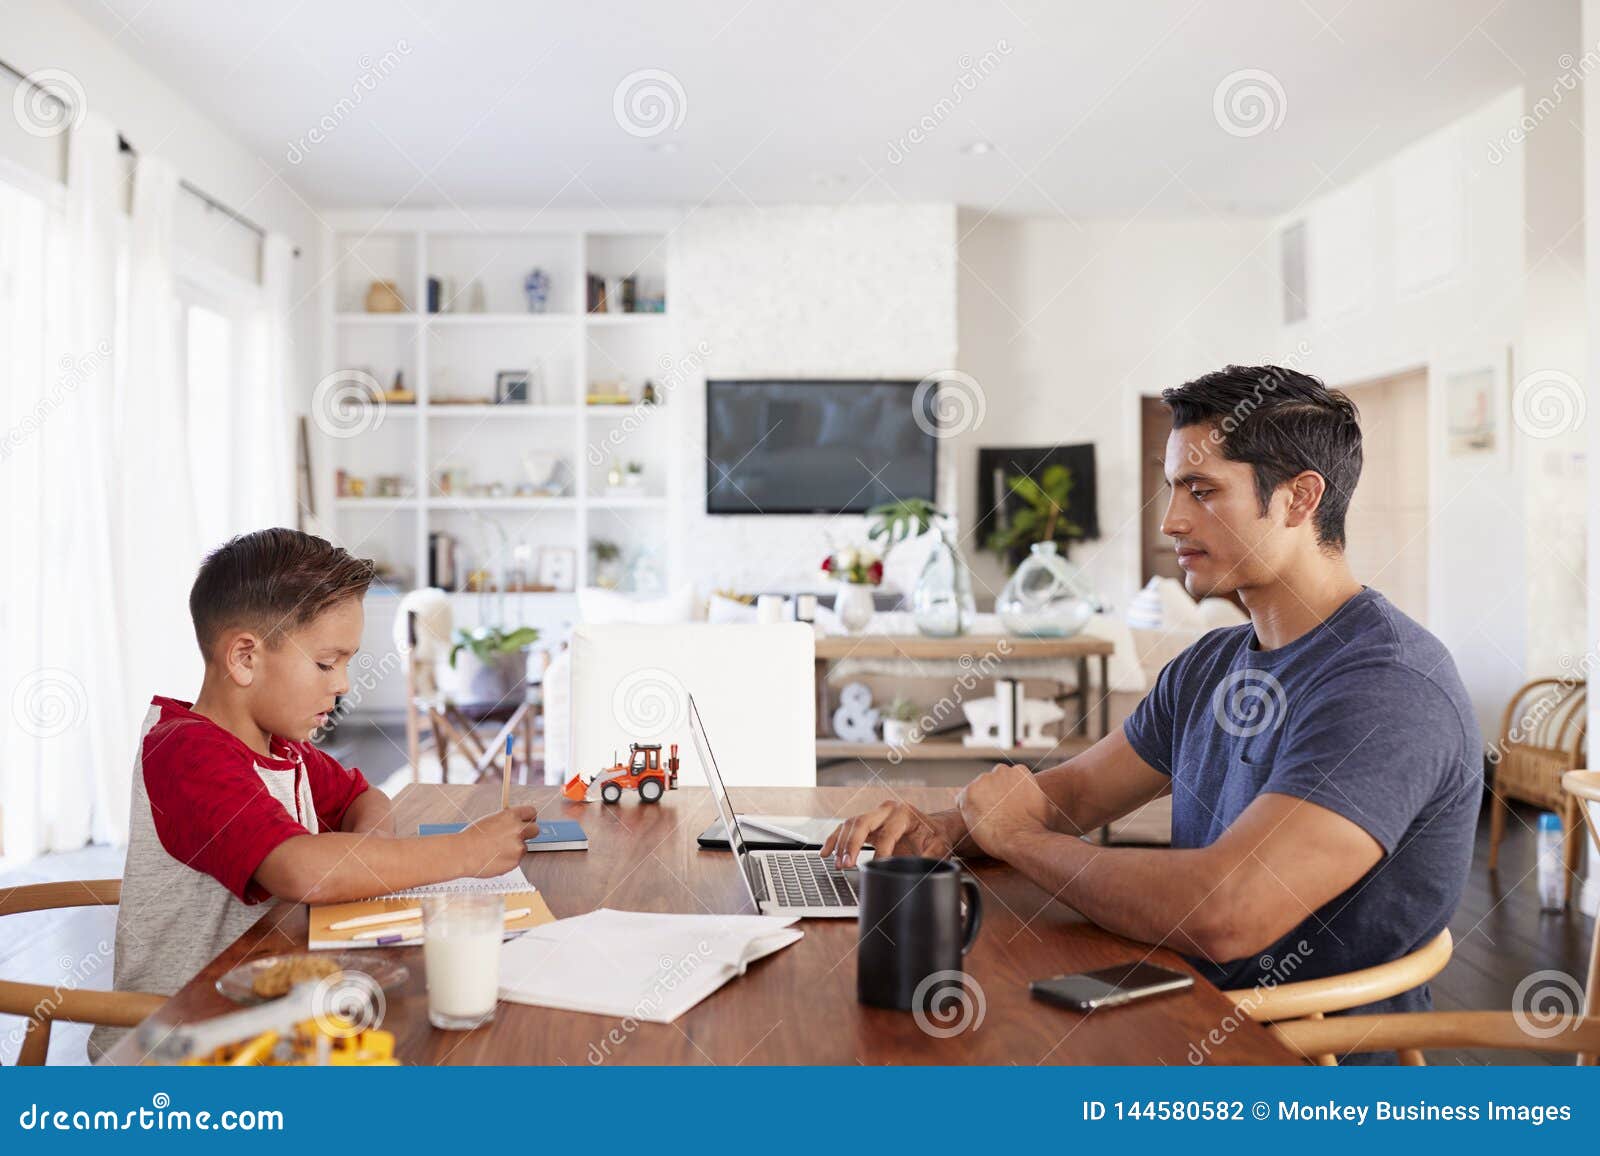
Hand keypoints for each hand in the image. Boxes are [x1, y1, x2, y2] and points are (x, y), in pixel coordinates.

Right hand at [458, 805, 538, 875]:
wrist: (463, 853)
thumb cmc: (472, 837)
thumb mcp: (490, 820)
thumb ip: (506, 821)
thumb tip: (514, 822)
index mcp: (511, 816)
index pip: (531, 812)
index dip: (529, 818)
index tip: (528, 821)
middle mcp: (518, 830)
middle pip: (535, 830)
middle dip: (528, 833)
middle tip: (518, 837)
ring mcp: (518, 846)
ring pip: (524, 847)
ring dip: (515, 848)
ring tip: (497, 850)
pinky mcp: (515, 861)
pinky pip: (516, 859)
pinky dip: (509, 859)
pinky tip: (495, 857)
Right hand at [821, 802, 963, 867]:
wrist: (935, 827)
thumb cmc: (936, 836)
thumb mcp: (939, 846)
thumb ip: (931, 858)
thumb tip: (921, 871)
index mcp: (904, 813)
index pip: (887, 833)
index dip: (881, 852)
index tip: (877, 868)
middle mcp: (887, 810)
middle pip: (862, 823)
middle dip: (852, 845)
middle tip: (847, 865)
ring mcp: (875, 814)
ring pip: (851, 824)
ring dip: (841, 844)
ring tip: (837, 864)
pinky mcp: (868, 822)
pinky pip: (846, 827)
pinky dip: (835, 839)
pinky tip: (826, 852)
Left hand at [956, 764, 1051, 857]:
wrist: (1022, 839)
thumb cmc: (1037, 827)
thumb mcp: (1047, 807)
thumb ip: (1039, 798)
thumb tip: (1042, 800)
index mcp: (1019, 771)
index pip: (1005, 779)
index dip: (1004, 795)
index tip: (1006, 808)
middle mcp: (1000, 771)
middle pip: (990, 783)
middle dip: (991, 796)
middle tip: (995, 816)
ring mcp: (983, 780)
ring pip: (976, 791)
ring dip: (978, 803)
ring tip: (987, 822)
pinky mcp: (969, 792)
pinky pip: (962, 800)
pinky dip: (966, 810)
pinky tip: (975, 822)